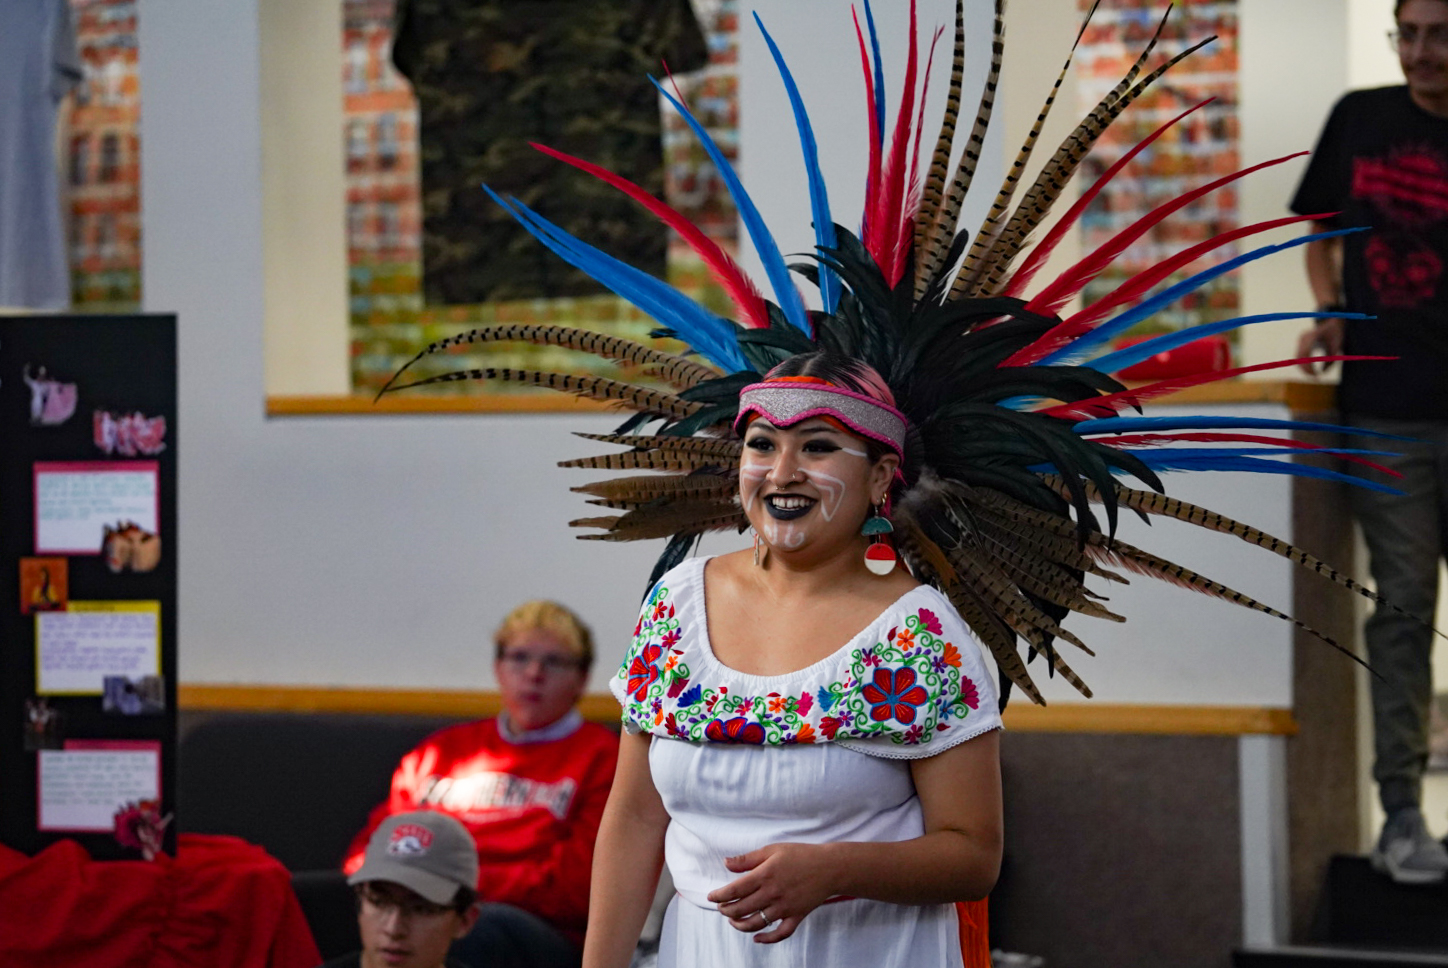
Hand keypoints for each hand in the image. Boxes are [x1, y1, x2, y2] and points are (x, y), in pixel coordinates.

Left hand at [706, 843, 838, 943]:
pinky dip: (767, 939)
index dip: (720, 895)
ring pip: (756, 923)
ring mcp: (784, 907)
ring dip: (740, 925)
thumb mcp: (772, 850)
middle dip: (726, 911)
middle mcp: (772, 894)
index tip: (712, 897)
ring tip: (733, 921)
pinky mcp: (796, 916)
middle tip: (721, 908)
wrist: (829, 867)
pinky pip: (780, 934)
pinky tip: (757, 938)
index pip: (735, 890)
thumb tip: (726, 863)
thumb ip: (748, 859)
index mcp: (765, 875)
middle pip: (741, 909)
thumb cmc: (800, 855)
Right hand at [1296, 317, 1344, 374]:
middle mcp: (1304, 338)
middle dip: (1306, 370)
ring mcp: (1301, 340)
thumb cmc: (1336, 333)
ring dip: (1305, 368)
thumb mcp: (1337, 347)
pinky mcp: (1301, 342)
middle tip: (1316, 378)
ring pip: (1298, 358)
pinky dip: (1305, 364)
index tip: (1317, 376)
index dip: (1309, 368)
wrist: (1332, 320)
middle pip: (1300, 358)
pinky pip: (1300, 356)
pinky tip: (1312, 370)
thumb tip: (1322, 373)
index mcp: (1312, 337)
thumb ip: (1330, 360)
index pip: (1305, 356)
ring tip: (1315, 375)